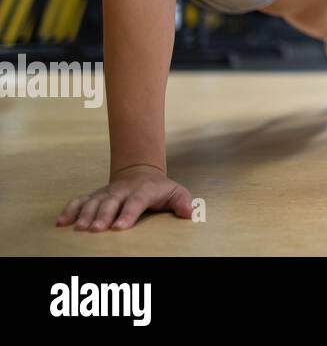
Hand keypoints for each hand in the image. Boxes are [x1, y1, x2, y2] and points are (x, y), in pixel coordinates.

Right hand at [57, 165, 194, 231]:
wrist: (140, 172)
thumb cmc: (159, 189)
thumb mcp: (175, 192)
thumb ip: (183, 201)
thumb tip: (189, 213)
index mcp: (143, 190)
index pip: (136, 201)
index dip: (128, 213)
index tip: (120, 227)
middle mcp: (122, 191)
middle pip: (111, 202)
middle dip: (103, 215)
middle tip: (95, 230)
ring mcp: (106, 193)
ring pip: (93, 202)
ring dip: (84, 214)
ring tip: (79, 229)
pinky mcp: (94, 196)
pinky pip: (79, 201)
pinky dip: (69, 210)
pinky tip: (61, 223)